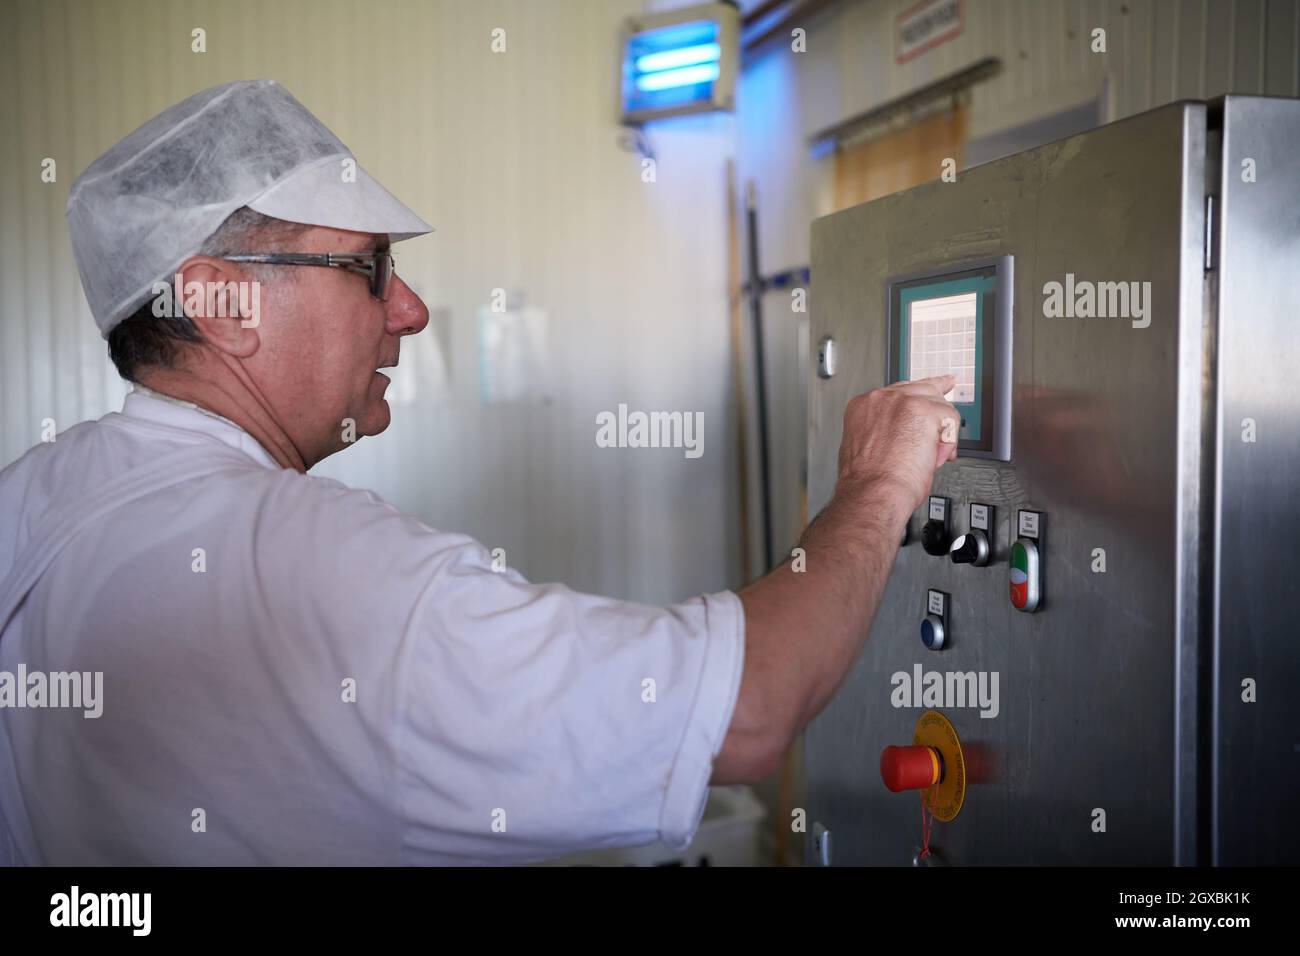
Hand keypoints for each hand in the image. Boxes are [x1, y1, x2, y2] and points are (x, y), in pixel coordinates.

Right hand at [834, 375, 958, 512]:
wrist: (873, 492)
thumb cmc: (869, 481)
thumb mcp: (867, 447)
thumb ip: (885, 431)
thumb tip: (911, 434)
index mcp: (863, 406)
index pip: (898, 391)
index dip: (918, 395)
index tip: (934, 386)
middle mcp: (880, 399)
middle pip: (922, 389)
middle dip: (938, 405)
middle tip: (949, 406)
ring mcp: (902, 401)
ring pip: (939, 405)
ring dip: (941, 432)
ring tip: (931, 457)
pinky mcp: (924, 411)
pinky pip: (950, 420)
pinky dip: (949, 442)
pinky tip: (938, 456)